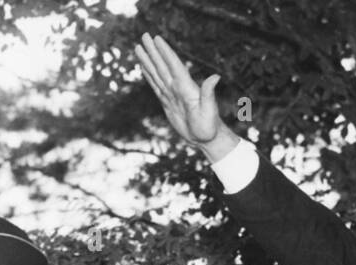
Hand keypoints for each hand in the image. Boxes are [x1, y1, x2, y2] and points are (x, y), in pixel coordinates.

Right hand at [134, 34, 236, 159]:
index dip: (165, 52)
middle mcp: (178, 87)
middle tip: (144, 35)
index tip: (157, 39)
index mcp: (186, 87)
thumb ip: (209, 93)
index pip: (174, 66)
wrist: (206, 137)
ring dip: (148, 60)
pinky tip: (144, 67)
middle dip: (154, 51)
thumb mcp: (209, 110)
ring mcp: (172, 94)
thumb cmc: (209, 126)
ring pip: (157, 74)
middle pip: (163, 66)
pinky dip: (149, 76)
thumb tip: (216, 77)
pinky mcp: (167, 102)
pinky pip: (156, 86)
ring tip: (139, 47)